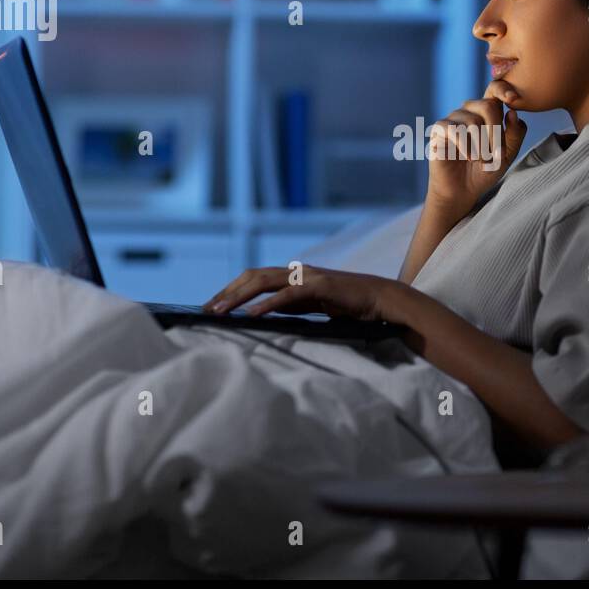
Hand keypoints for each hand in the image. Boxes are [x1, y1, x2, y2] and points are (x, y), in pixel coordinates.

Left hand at [201, 265, 406, 322]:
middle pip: (253, 276)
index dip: (231, 290)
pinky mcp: (320, 286)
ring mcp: (308, 276)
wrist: (381, 300)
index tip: (213, 306)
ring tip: (220, 311)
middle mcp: (297, 272)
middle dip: (227, 292)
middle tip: (207, 309)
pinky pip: (287, 295)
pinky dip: (267, 304)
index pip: (254, 278)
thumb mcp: (312, 307)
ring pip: (264, 281)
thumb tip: (263, 317)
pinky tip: (252, 315)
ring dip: (239, 296)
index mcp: (293, 276)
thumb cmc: (349, 305)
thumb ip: (290, 308)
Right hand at [426, 79, 526, 218]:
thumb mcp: (507, 155)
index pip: (493, 89)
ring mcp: (453, 119)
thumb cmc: (484, 171)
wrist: (462, 191)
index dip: (504, 88)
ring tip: (482, 161)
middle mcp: (468, 111)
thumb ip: (514, 134)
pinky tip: (468, 157)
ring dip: (482, 145)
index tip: (513, 99)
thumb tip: (513, 112)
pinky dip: (466, 146)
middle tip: (495, 154)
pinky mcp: (439, 131)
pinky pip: (455, 130)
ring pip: (473, 121)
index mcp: (486, 113)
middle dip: (495, 133)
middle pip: (487, 106)